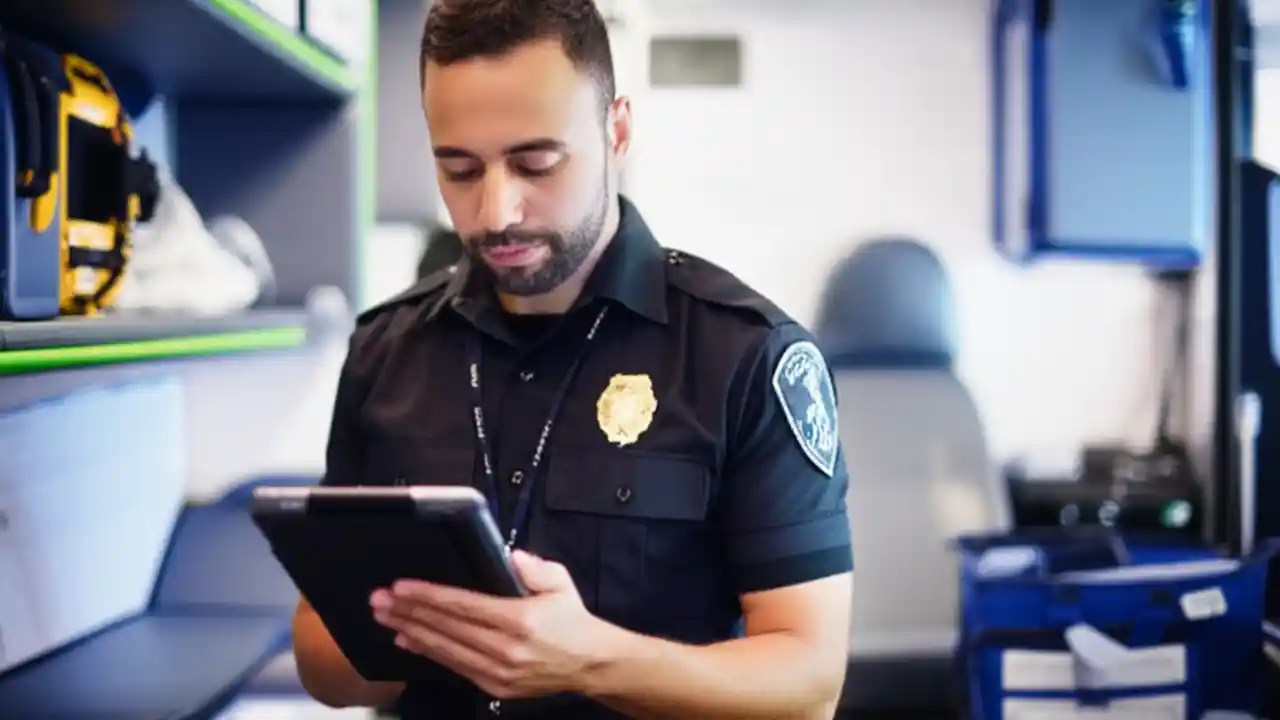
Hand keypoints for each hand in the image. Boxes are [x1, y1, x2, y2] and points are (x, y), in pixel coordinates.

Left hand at [370, 550, 608, 700]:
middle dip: (408, 612)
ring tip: (385, 618)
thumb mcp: (560, 582)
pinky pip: (454, 667)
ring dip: (411, 632)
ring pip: (445, 650)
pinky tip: (408, 640)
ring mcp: (498, 672)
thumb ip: (534, 567)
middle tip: (379, 600)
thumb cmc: (571, 619)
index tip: (401, 587)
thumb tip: (509, 557)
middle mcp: (506, 649)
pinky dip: (428, 652)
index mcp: (520, 620)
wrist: (590, 664)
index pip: (464, 605)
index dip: (429, 596)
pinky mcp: (495, 688)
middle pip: (446, 628)